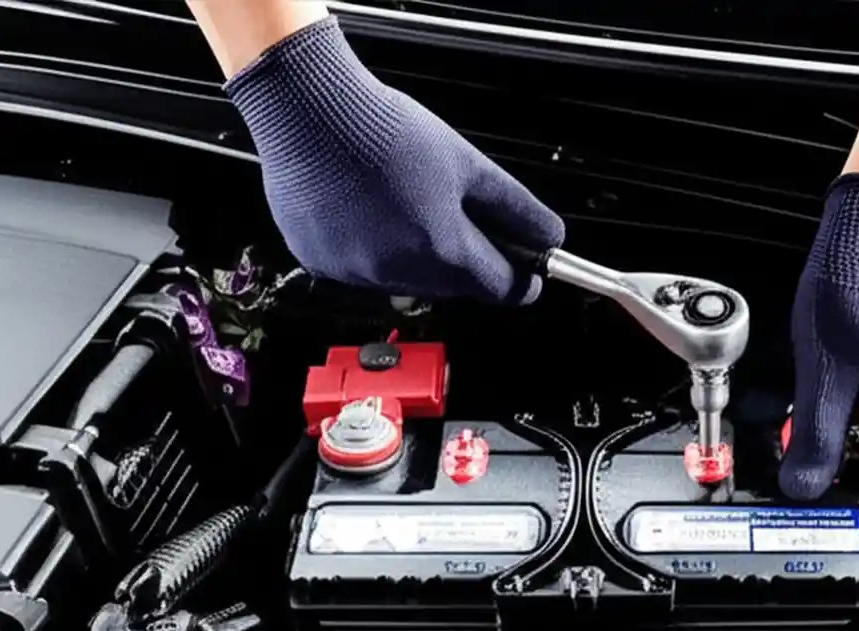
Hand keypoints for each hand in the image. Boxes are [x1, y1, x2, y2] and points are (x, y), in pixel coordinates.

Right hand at [224, 17, 561, 303]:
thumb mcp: (469, 165)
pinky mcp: (323, 263)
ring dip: (419, 254)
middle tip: (458, 214)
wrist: (308, 112)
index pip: (501, 289)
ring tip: (405, 201)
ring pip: (409, 280)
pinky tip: (368, 208)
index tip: (529, 273)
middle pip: (456, 285)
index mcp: (444, 252)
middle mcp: (399, 274)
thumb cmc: (386, 131)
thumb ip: (516, 209)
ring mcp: (357, 273)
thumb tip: (550, 236)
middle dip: (467, 258)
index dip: (522, 279)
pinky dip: (373, 248)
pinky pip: (362, 268)